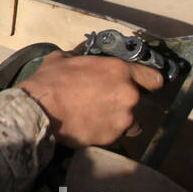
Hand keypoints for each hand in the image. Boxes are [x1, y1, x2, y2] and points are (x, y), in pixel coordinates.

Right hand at [15, 52, 163, 148]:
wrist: (39, 111)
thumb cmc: (50, 81)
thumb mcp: (64, 58)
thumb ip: (81, 57)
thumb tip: (80, 55)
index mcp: (119, 70)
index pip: (153, 78)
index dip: (147, 81)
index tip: (142, 85)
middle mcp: (128, 93)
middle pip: (138, 100)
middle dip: (124, 101)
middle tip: (104, 102)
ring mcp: (123, 117)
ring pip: (131, 121)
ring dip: (120, 119)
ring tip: (99, 118)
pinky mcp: (112, 136)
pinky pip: (115, 134)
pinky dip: (105, 132)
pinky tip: (89, 127)